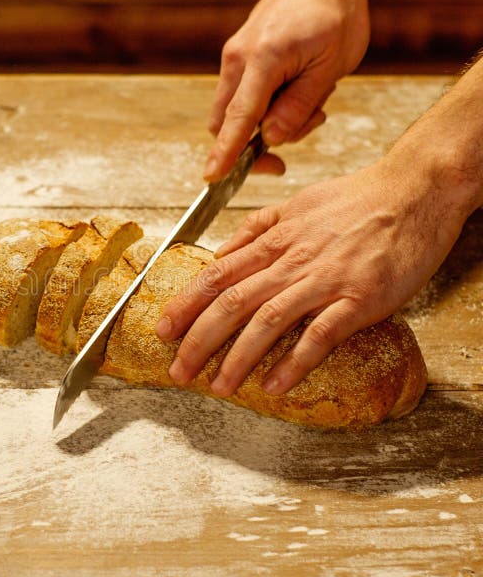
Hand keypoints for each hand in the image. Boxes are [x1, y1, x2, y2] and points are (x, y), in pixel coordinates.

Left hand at [155, 153, 469, 396]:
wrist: (413, 190)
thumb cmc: (354, 200)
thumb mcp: (294, 204)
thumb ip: (254, 229)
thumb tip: (219, 254)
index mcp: (273, 241)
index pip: (216, 276)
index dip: (185, 305)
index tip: (162, 330)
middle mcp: (291, 261)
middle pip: (231, 303)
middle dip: (198, 341)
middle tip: (178, 371)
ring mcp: (324, 280)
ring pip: (267, 321)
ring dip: (237, 358)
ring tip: (219, 386)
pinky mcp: (359, 298)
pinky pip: (320, 335)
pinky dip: (294, 362)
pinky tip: (275, 385)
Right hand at [205, 0, 370, 179]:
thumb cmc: (336, 13)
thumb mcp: (331, 66)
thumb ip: (298, 106)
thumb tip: (271, 139)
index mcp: (264, 60)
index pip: (239, 119)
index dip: (226, 153)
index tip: (212, 178)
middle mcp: (239, 58)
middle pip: (228, 122)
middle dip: (259, 142)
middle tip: (303, 129)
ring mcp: (235, 56)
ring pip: (237, 111)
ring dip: (269, 121)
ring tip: (313, 101)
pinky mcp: (239, 56)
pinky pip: (243, 95)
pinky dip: (266, 105)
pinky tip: (298, 89)